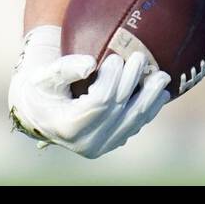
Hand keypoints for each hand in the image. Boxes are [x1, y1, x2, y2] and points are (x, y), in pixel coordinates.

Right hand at [8, 25, 170, 157]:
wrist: (43, 112)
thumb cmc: (42, 89)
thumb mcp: (44, 76)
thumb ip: (65, 68)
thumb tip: (90, 64)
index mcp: (69, 127)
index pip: (100, 101)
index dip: (111, 78)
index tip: (115, 58)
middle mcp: (87, 143)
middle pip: (120, 109)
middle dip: (134, 80)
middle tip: (141, 57)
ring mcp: (102, 146)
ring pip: (134, 120)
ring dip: (151, 97)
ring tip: (162, 76)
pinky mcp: (113, 144)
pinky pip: (136, 125)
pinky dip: (150, 108)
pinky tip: (161, 93)